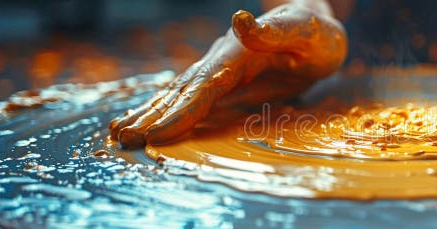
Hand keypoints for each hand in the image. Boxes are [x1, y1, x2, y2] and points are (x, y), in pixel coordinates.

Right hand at [110, 2, 346, 147]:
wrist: (317, 29)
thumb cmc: (316, 34)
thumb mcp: (306, 30)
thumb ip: (275, 31)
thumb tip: (239, 20)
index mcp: (240, 52)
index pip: (206, 85)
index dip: (181, 111)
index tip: (155, 133)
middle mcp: (223, 60)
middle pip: (183, 91)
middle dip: (154, 116)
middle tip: (122, 139)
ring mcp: (221, 71)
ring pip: (180, 94)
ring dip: (151, 113)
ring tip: (119, 133)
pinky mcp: (226, 82)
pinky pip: (192, 99)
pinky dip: (168, 112)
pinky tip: (148, 123)